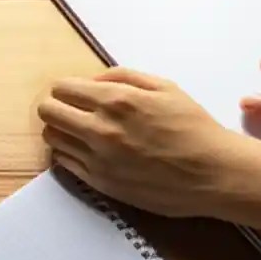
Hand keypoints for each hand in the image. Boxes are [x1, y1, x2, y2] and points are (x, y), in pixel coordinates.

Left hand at [37, 67, 258, 217]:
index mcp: (116, 100)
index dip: (66, 87)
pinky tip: (86, 150)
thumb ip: (123, 76)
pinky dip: (68, 153)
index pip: (62, 88)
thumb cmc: (192, 126)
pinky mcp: (101, 183)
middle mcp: (101, 129)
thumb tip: (93, 80)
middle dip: (55, 105)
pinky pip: (65, 163)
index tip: (75, 92)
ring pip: (52, 138)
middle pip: (48, 112)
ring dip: (61, 130)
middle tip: (71, 109)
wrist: (212, 173)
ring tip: (80, 131)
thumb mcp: (164, 87)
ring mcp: (98, 159)